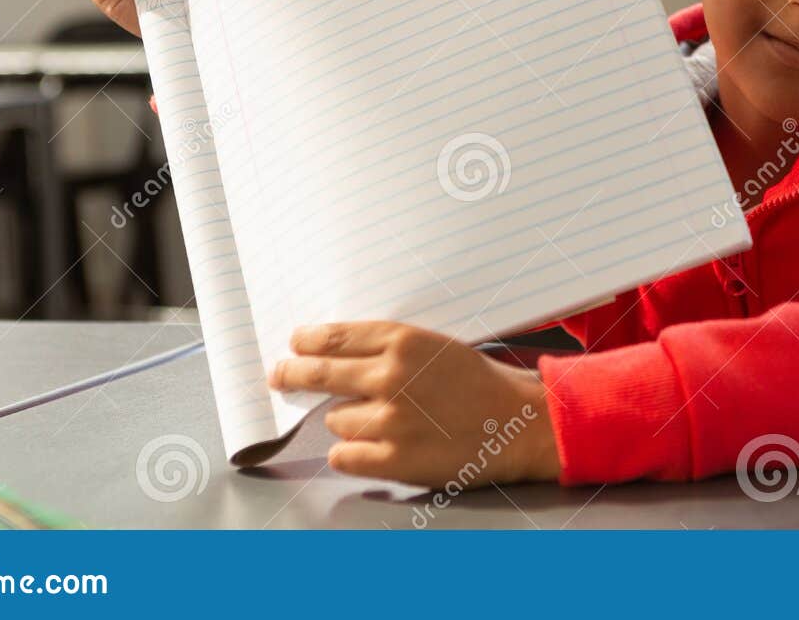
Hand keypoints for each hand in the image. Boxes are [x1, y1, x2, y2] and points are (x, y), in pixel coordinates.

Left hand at [269, 321, 560, 488]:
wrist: (518, 424)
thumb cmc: (480, 383)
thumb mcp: (437, 347)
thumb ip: (389, 349)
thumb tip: (335, 355)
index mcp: (403, 341)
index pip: (333, 337)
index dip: (307, 342)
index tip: (295, 345)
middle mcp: (391, 377)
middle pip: (318, 374)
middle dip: (292, 374)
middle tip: (280, 375)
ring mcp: (390, 420)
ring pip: (335, 420)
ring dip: (350, 421)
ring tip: (386, 422)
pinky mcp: (393, 459)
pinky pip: (344, 456)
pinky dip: (354, 453)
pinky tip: (377, 447)